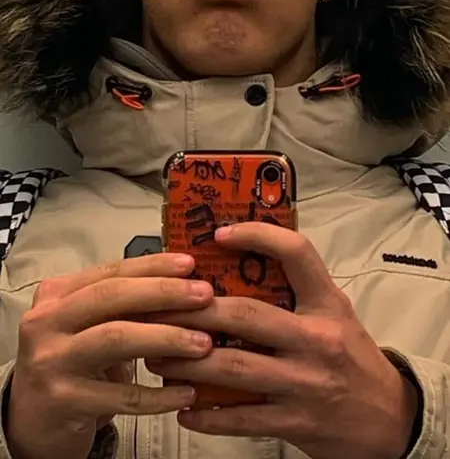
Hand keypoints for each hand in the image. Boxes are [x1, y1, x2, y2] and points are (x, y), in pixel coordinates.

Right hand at [6, 253, 213, 458]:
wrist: (33, 419)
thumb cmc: (71, 363)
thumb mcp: (89, 325)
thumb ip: (124, 305)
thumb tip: (184, 286)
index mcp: (57, 294)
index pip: (111, 271)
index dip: (153, 266)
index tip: (189, 264)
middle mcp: (47, 322)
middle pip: (111, 296)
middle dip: (163, 293)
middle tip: (203, 296)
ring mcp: (51, 360)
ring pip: (116, 338)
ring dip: (166, 337)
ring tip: (203, 342)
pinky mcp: (62, 400)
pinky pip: (120, 395)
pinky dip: (158, 394)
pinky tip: (186, 391)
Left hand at [146, 223, 418, 458]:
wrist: (390, 418)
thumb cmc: (352, 356)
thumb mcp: (334, 312)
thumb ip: (296, 291)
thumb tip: (233, 268)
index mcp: (328, 304)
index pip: (296, 254)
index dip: (257, 236)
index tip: (219, 234)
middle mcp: (317, 339)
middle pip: (247, 314)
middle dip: (196, 310)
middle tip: (162, 308)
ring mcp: (306, 383)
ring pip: (234, 368)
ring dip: (188, 363)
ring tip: (158, 358)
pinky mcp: (296, 422)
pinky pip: (242, 418)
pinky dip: (207, 415)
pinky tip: (183, 407)